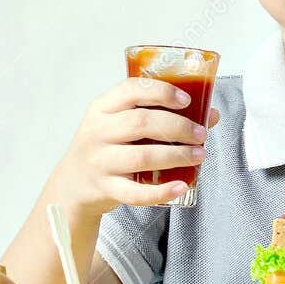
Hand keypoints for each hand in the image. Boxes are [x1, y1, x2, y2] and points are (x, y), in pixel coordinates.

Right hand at [60, 77, 219, 214]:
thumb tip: (211, 114)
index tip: (186, 100)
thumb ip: (161, 115)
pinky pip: (135, 193)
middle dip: (177, 127)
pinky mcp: (105, 188)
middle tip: (200, 133)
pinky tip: (182, 186)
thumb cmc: (107, 146)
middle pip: (140, 123)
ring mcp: (99, 161)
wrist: (74, 182)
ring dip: (176, 155)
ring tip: (199, 155)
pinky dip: (161, 191)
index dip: (161, 92)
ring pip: (141, 157)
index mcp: (102, 107)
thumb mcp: (122, 123)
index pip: (131, 90)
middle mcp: (97, 132)